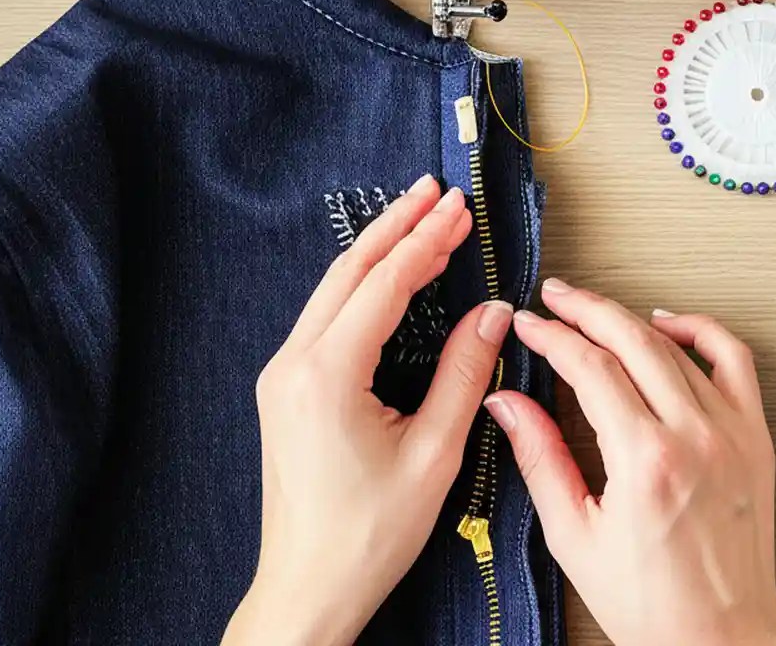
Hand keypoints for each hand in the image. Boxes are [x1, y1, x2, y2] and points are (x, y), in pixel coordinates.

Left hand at [222, 174, 512, 645]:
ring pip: (332, 290)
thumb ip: (463, 373)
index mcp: (326, 375)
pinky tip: (388, 276)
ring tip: (417, 216)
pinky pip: (325, 318)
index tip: (461, 209)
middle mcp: (293, 364)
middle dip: (396, 226)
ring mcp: (283, 375)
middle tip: (436, 191)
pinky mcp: (287, 390)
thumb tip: (491, 312)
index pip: (384, 285)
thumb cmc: (369, 534)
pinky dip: (362, 286)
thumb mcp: (433, 453)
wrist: (308, 586)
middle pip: (348, 272)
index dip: (427, 242)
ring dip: (377, 250)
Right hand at [484, 279, 775, 645]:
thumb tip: (508, 403)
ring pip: (678, 345)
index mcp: (645, 461)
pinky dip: (702, 331)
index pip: (589, 366)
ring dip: (632, 318)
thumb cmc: (651, 603)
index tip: (527, 324)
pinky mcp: (755, 438)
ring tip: (596, 311)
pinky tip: (668, 326)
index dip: (551, 336)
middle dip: (585, 309)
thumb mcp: (573, 535)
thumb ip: (539, 458)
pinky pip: (735, 360)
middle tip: (554, 298)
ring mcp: (732, 432)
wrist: (719, 636)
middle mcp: (694, 436)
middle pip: (632, 339)